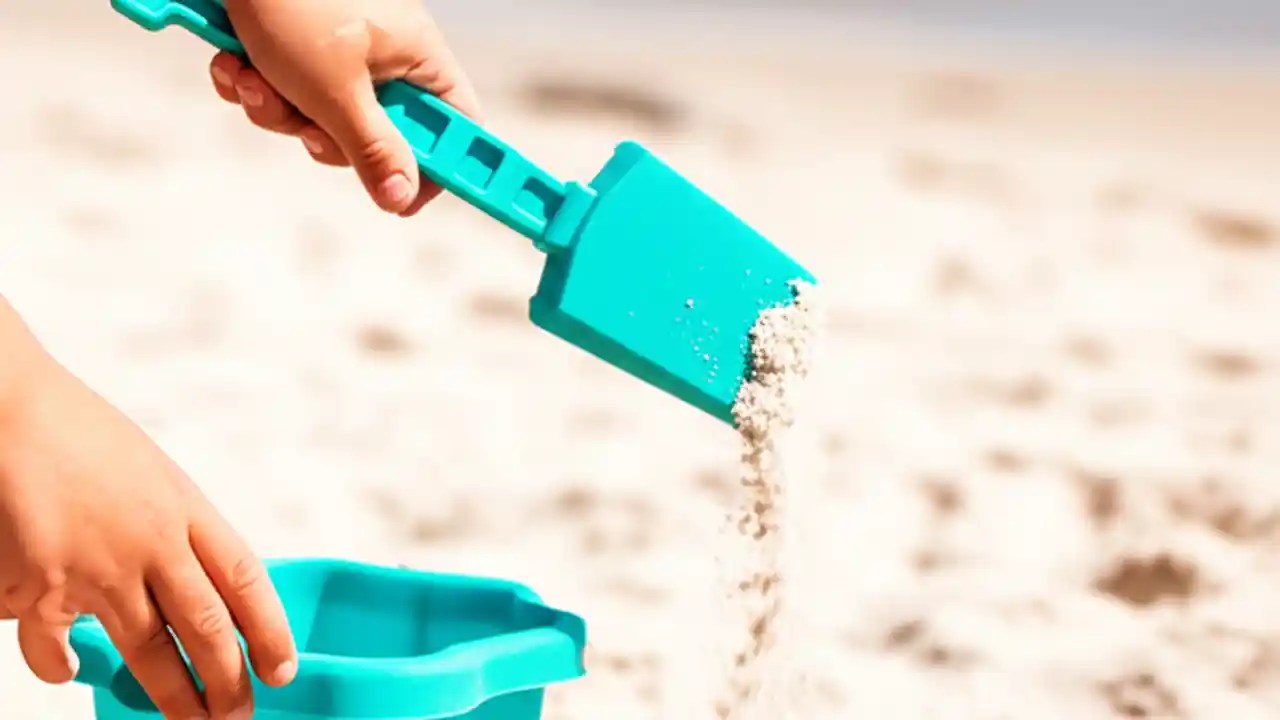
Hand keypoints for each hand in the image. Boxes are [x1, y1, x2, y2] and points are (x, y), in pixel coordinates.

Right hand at [0, 304, 296, 718]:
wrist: (11, 407)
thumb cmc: (80, 437)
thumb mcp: (151, 474)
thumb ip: (174, 527)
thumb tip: (191, 582)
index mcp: (185, 508)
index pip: (245, 580)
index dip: (270, 631)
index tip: (284, 669)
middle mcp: (152, 541)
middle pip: (205, 626)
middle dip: (228, 681)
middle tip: (239, 715)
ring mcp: (98, 566)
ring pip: (148, 649)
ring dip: (174, 694)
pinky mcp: (41, 585)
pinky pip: (54, 647)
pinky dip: (60, 666)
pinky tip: (70, 670)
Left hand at [209, 0, 482, 216]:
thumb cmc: (293, 3)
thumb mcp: (335, 92)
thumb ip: (372, 150)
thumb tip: (402, 199)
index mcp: (418, 59)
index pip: (456, 128)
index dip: (436, 169)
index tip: (403, 203)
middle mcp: (388, 55)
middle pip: (377, 135)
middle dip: (324, 136)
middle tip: (304, 122)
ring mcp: (343, 50)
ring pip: (321, 118)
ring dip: (277, 109)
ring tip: (250, 75)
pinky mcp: (299, 45)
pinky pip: (288, 91)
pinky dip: (258, 85)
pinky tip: (235, 60)